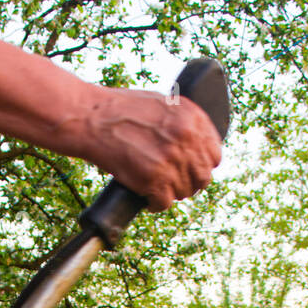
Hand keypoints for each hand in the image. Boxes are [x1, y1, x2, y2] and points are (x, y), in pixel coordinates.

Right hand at [77, 87, 222, 211]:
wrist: (92, 118)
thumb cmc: (120, 109)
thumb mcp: (161, 104)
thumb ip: (182, 122)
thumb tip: (195, 143)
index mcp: (192, 118)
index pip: (215, 154)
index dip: (203, 164)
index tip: (193, 169)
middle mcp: (186, 140)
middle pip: (203, 177)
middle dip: (189, 182)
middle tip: (174, 183)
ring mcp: (171, 161)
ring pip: (184, 192)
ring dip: (171, 193)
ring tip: (158, 188)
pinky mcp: (154, 181)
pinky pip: (164, 203)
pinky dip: (155, 204)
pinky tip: (147, 198)